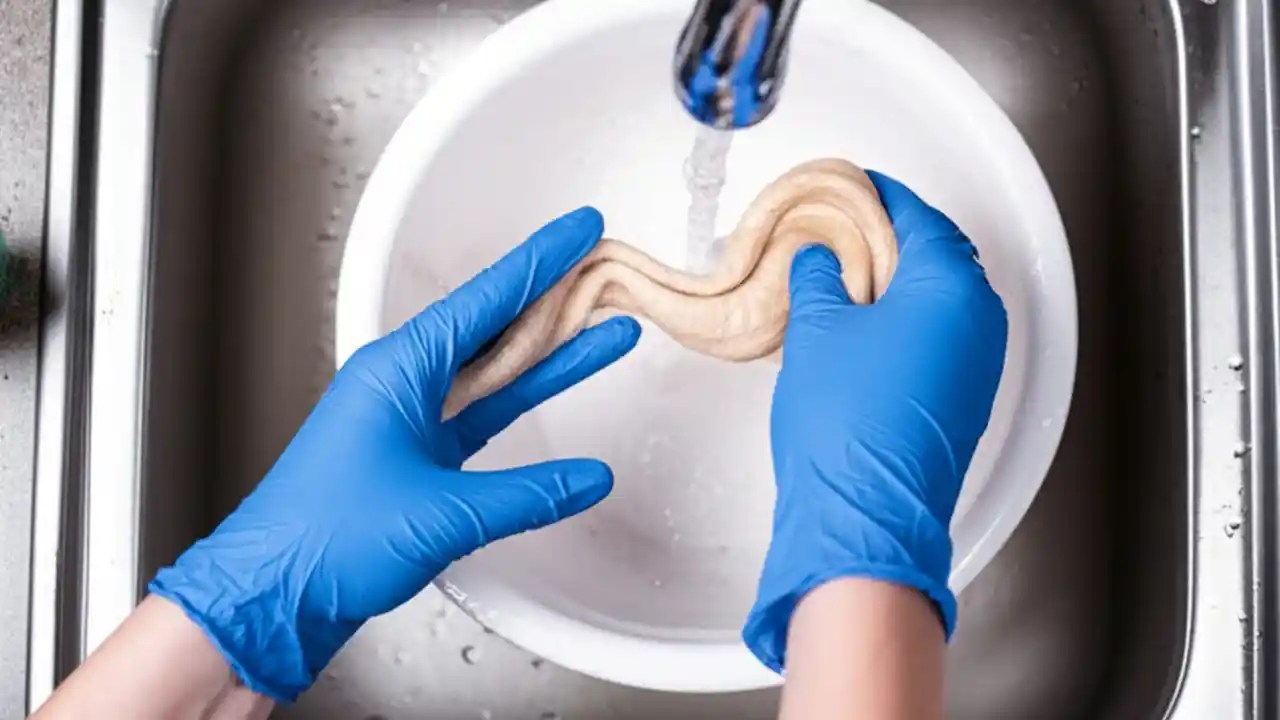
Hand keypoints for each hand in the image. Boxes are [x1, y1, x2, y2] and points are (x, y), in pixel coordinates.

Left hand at [149, 208, 640, 700]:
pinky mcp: (418, 454)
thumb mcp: (444, 513)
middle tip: (603, 268)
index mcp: (399, 369)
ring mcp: (411, 417)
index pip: (487, 298)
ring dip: (550, 349)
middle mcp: (404, 381)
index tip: (580, 230)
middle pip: (495, 325)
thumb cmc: (327, 539)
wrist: (275, 593)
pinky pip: (484, 408)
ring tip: (606, 324)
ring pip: (495, 368)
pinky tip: (559, 388)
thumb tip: (589, 479)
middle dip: (554, 296)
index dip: (541, 260)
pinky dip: (524, 397)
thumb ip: (528, 494)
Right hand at [743, 172, 1007, 671]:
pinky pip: (942, 338)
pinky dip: (908, 321)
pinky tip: (864, 328)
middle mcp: (979, 319)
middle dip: (892, 237)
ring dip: (900, 283)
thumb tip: (820, 258)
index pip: (918, 215)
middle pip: (938, 254)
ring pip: (942, 299)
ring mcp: (978, 363)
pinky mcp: (965, 398)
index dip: (879, 195)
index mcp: (950, 286)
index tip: (853, 186)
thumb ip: (819, 276)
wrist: (864, 512)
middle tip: (842, 231)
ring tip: (844, 279)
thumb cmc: (844, 419)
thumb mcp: (816, 328)